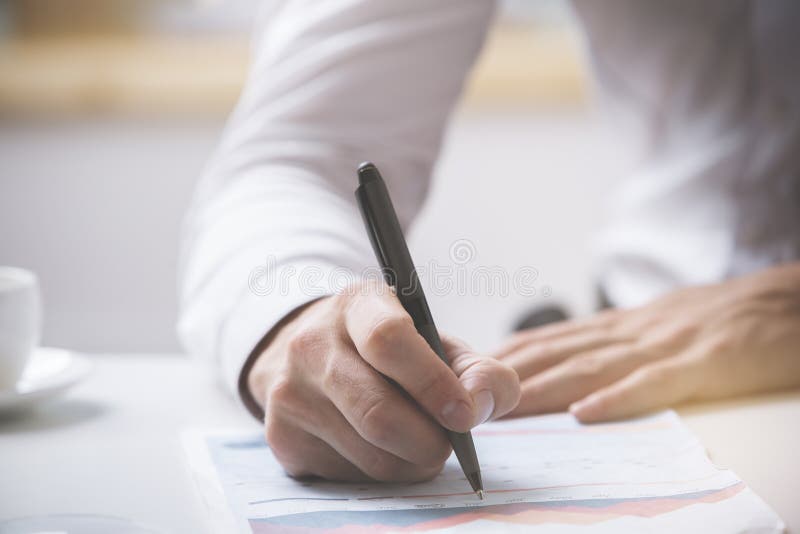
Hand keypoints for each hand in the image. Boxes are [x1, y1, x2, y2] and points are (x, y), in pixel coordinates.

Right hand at [247, 281, 519, 481]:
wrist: (309, 356)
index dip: (432, 382)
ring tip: (420, 444)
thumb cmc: (387, 350)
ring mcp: (290, 392)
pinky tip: (381, 448)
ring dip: (411, 463)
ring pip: (370, 454)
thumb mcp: (433, 341)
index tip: (465, 414)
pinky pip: (349, 475)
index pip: (389, 340)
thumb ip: (476, 368)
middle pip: (378, 413)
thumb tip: (481, 404)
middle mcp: (312, 344)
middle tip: (449, 442)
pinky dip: (382, 473)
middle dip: (430, 441)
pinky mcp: (282, 435)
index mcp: (357, 305)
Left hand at [494, 262, 799, 422]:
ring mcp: (664, 345)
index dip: (508, 356)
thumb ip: (610, 341)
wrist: (781, 302)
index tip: (468, 371)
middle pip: (560, 353)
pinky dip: (619, 397)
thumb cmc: (713, 319)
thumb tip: (563, 360)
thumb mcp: (652, 324)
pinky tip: (587, 412)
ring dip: (546, 386)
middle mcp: (631, 332)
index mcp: (619, 326)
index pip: (551, 339)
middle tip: (468, 392)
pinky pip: (654, 382)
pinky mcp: (702, 362)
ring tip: (506, 404)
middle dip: (510, 374)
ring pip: (593, 366)